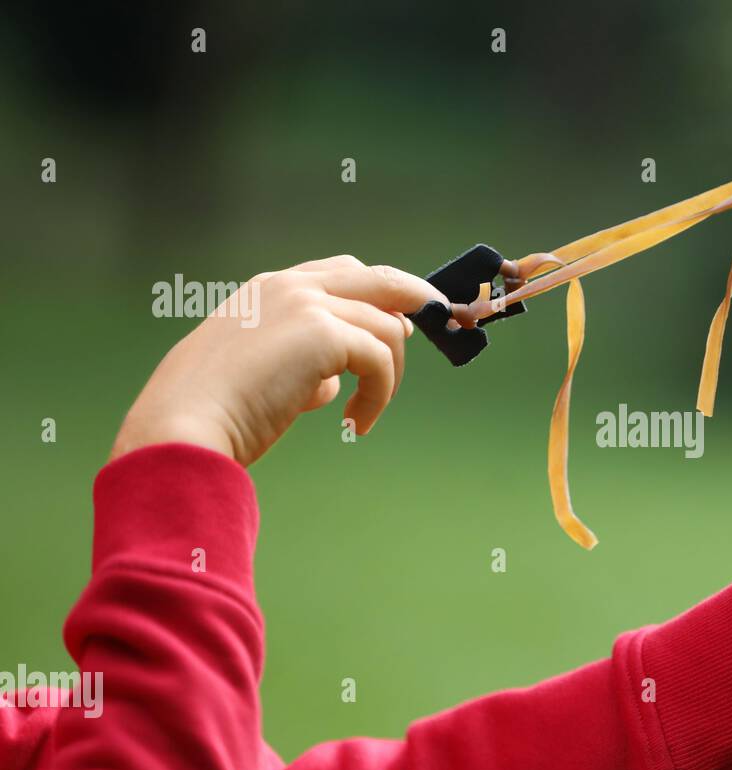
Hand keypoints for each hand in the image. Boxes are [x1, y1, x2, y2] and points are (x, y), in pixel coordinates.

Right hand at [111, 256, 447, 465]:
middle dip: (417, 299)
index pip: (341, 273)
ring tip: (362, 416)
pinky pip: (381, 360)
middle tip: (441, 323)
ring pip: (387, 328)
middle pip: (379, 278)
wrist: (183, 427)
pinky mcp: (323, 333)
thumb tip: (333, 384)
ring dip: (388, 377)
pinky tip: (357, 423)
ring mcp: (306, 304)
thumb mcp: (257, 377)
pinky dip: (379, 395)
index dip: (379, 295)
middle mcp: (289, 286)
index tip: (404, 321)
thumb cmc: (210, 413)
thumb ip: (297, 368)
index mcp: (266, 290)